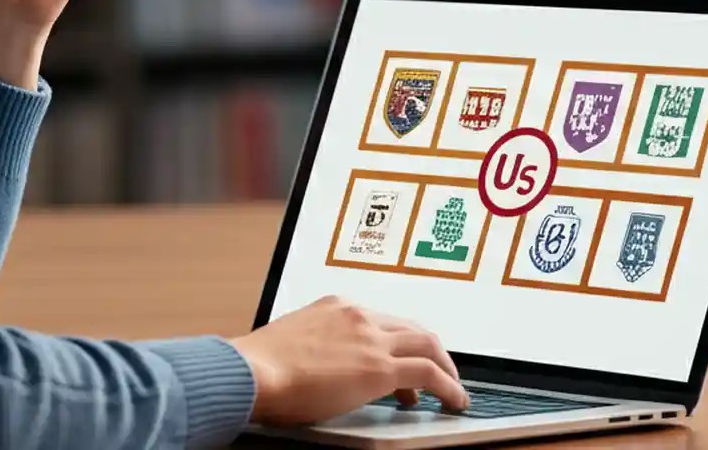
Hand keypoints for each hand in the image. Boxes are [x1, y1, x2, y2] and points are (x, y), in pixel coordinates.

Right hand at [230, 296, 469, 425]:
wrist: (252, 372)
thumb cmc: (259, 366)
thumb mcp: (292, 343)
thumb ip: (317, 348)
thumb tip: (325, 369)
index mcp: (337, 306)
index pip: (383, 321)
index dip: (400, 342)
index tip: (402, 361)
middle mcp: (359, 315)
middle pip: (412, 328)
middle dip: (431, 350)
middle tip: (439, 372)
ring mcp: (372, 337)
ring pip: (428, 345)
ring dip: (445, 368)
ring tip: (452, 388)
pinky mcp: (380, 367)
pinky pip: (429, 372)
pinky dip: (448, 386)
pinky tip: (455, 400)